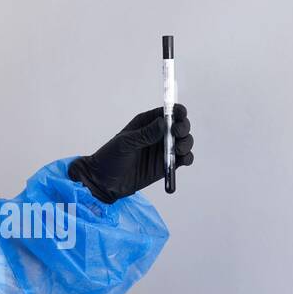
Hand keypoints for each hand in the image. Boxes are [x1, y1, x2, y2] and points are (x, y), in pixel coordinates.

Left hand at [67, 105, 193, 203]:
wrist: (105, 182)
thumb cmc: (110, 158)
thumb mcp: (126, 143)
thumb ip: (145, 134)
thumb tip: (164, 122)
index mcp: (147, 123)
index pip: (168, 112)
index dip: (177, 111)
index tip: (181, 114)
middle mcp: (158, 134)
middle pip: (180, 126)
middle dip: (183, 128)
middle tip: (178, 134)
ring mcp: (163, 150)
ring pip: (184, 142)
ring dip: (186, 143)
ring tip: (178, 150)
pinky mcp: (166, 165)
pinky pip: (182, 159)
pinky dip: (187, 158)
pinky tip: (183, 160)